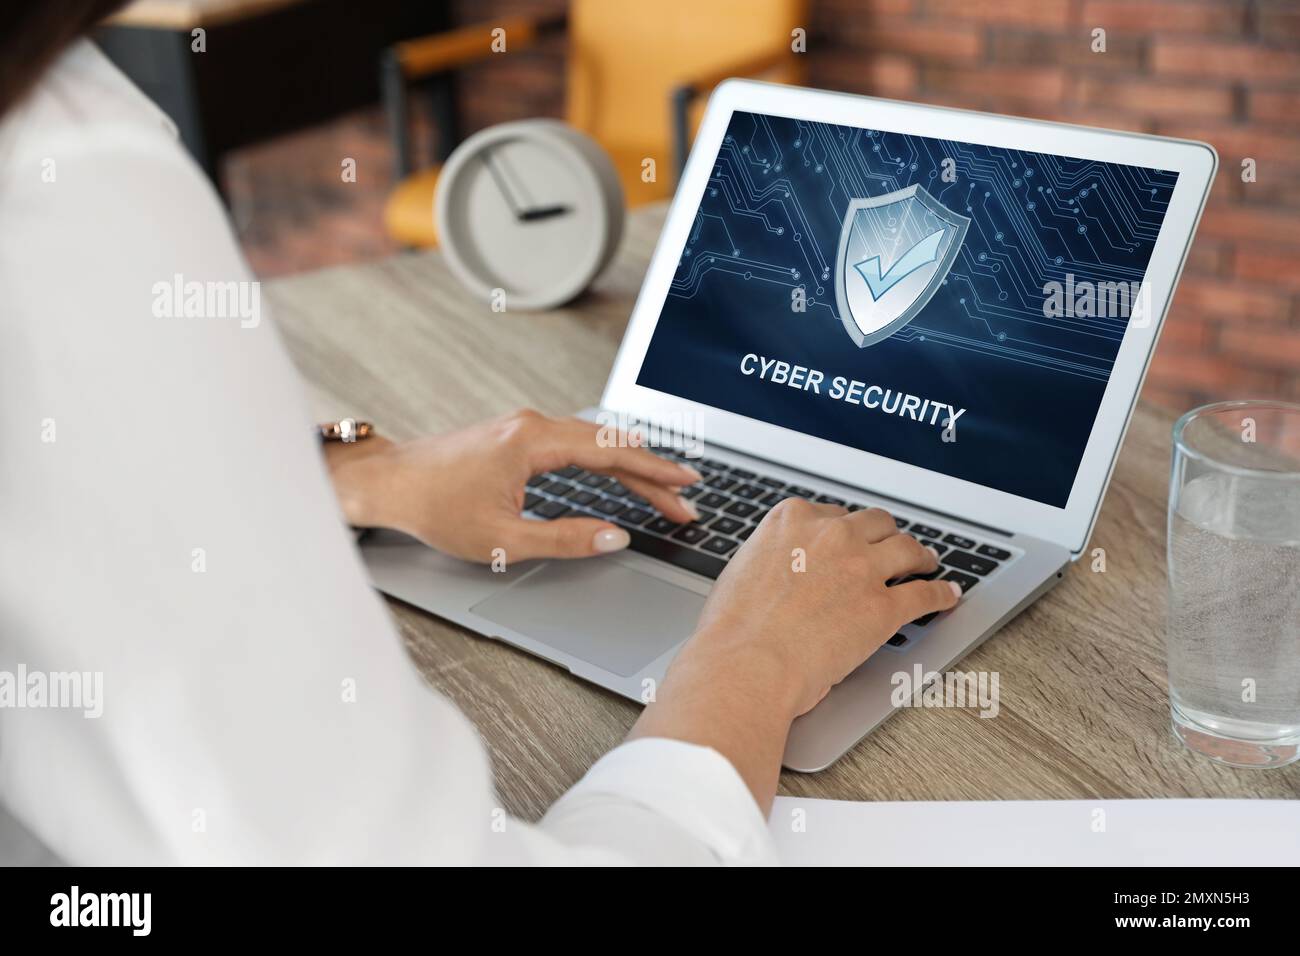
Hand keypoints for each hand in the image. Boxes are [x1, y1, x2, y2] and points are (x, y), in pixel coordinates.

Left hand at [324, 409, 701, 562]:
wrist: (388, 482)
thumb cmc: (434, 508)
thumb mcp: (503, 539)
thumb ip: (565, 539)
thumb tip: (615, 537)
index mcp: (532, 442)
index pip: (611, 454)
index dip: (654, 472)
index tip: (686, 485)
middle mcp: (532, 425)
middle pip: (610, 447)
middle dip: (651, 475)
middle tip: (686, 501)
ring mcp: (523, 426)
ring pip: (594, 443)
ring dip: (630, 467)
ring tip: (662, 492)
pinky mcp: (516, 435)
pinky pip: (574, 442)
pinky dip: (604, 460)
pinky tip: (619, 472)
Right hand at [685, 499, 960, 716]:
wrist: (747, 663)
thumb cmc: (734, 630)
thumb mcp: (743, 572)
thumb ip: (774, 560)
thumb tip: (785, 571)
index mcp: (793, 520)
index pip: (833, 514)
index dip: (846, 530)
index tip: (852, 540)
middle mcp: (832, 534)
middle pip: (875, 523)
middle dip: (886, 535)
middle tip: (893, 547)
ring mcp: (862, 568)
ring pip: (906, 549)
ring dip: (920, 556)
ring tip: (927, 564)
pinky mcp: (884, 606)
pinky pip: (924, 594)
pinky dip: (940, 594)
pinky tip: (947, 596)